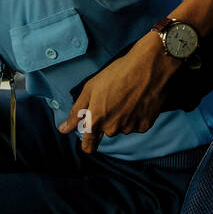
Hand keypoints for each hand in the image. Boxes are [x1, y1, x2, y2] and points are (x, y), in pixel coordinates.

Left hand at [58, 32, 178, 153]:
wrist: (149, 67)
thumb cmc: (118, 73)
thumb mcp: (91, 88)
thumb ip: (76, 112)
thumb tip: (63, 129)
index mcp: (96, 120)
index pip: (89, 146)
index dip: (88, 144)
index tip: (90, 139)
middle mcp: (112, 128)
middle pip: (108, 130)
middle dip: (110, 118)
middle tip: (116, 98)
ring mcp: (130, 127)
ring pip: (123, 127)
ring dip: (124, 116)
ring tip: (129, 96)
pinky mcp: (145, 125)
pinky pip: (137, 124)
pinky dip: (138, 115)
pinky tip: (140, 100)